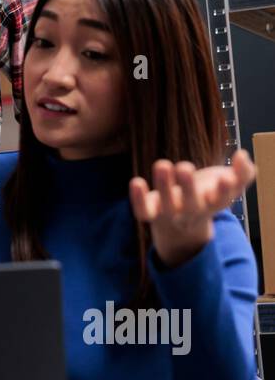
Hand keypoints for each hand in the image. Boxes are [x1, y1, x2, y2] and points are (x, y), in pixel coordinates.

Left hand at [129, 149, 255, 268]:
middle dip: (188, 187)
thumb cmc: (209, 195)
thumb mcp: (230, 185)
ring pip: (166, 205)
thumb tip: (243, 155)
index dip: (224, 191)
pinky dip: (138, 199)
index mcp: (214, 203)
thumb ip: (243, 172)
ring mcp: (170, 213)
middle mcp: (192, 211)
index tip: (226, 178)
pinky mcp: (151, 213)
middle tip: (184, 167)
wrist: (184, 224)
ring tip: (162, 164)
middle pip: (191, 204)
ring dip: (163, 186)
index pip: (222, 200)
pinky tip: (136, 182)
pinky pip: (143, 211)